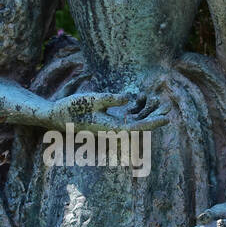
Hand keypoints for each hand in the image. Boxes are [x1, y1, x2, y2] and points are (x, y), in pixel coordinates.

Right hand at [48, 89, 169, 133]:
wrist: (58, 115)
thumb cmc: (73, 107)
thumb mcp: (92, 99)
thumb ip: (111, 98)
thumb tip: (128, 98)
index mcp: (111, 128)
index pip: (137, 128)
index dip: (153, 123)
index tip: (167, 119)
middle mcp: (114, 130)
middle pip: (140, 125)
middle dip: (154, 115)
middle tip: (167, 106)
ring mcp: (113, 126)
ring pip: (135, 120)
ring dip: (146, 110)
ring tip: (155, 98)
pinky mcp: (110, 121)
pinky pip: (128, 116)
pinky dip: (136, 108)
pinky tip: (140, 96)